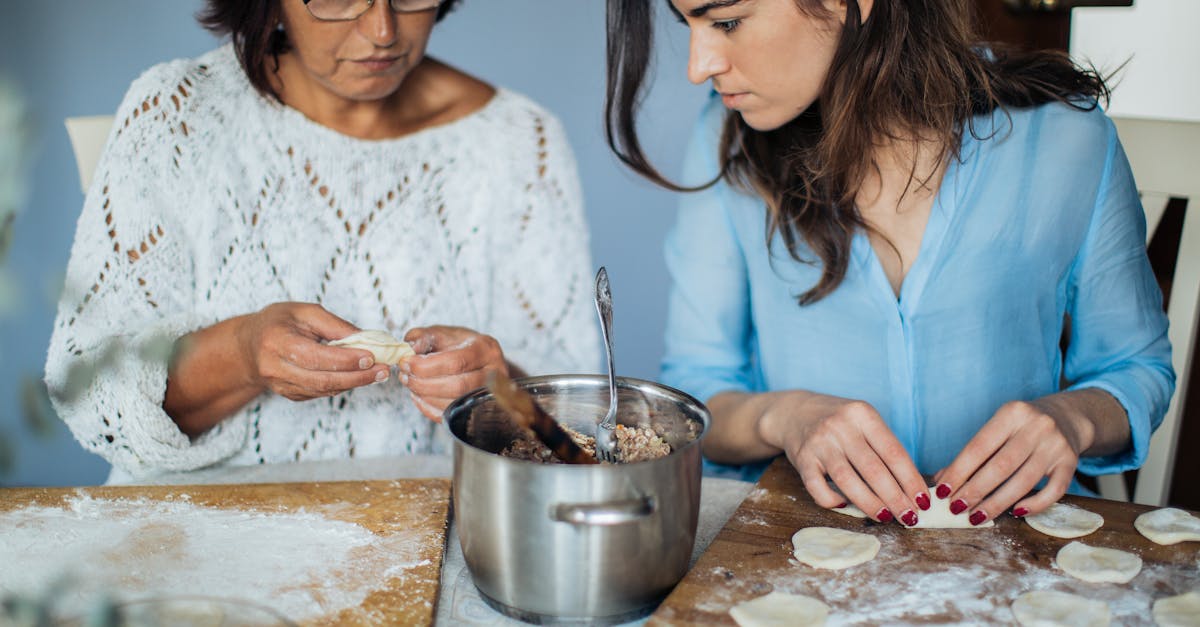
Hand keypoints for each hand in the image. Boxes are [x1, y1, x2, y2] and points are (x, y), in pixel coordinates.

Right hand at [236, 302, 389, 400]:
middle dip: (357, 376)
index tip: (372, 356)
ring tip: (378, 374)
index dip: (346, 359)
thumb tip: (367, 338)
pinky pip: (319, 393)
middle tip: (383, 370)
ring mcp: (280, 385)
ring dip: (354, 384)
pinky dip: (341, 386)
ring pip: (323, 390)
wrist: (248, 345)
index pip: (316, 356)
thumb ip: (335, 326)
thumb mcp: (305, 312)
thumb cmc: (279, 322)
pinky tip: (357, 377)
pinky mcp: (288, 394)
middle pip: (322, 379)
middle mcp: (274, 368)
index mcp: (276, 342)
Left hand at [401, 325, 509, 420]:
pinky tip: (419, 396)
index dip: (426, 366)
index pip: (456, 362)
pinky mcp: (478, 410)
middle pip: (457, 386)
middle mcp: (494, 373)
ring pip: (455, 404)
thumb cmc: (459, 346)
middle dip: (424, 384)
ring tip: (410, 384)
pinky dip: (429, 408)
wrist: (479, 361)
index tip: (406, 363)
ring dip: (425, 396)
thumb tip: (411, 348)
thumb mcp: (442, 333)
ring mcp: (488, 394)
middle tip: (404, 376)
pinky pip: (452, 416)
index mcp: (485, 349)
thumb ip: (423, 336)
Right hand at [765, 394, 927, 524]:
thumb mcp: (863, 421)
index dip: (910, 480)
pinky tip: (844, 505)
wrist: (794, 412)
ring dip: (869, 503)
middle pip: (873, 469)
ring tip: (885, 517)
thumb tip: (910, 487)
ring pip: (847, 480)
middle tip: (909, 517)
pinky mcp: (802, 459)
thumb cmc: (839, 422)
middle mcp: (841, 427)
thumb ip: (883, 446)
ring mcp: (819, 443)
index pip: (893, 452)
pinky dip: (831, 500)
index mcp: (863, 415)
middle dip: (895, 498)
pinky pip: (817, 487)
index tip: (922, 500)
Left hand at [933, 397, 1091, 525]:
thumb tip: (943, 481)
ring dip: (997, 503)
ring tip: (976, 516)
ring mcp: (1056, 445)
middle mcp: (1036, 427)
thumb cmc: (1022, 427)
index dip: (959, 471)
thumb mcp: (998, 429)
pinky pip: (1054, 491)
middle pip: (1000, 466)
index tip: (942, 491)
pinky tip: (1015, 512)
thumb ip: (973, 453)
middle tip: (956, 508)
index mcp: (1012, 413)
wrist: (1067, 417)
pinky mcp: (1071, 462)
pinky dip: (1034, 505)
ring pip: (1023, 481)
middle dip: (975, 490)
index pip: (979, 447)